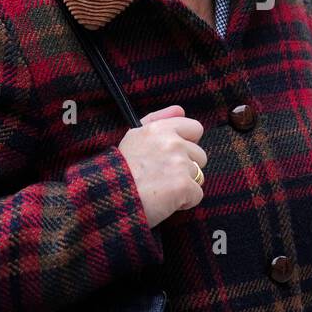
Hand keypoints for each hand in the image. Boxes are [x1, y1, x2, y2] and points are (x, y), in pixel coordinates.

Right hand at [118, 105, 206, 227]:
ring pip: (198, 176)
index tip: (176, 154)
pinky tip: (166, 201)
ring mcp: (180, 164)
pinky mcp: (184, 185)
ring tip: (162, 189)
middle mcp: (172, 142)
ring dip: (185, 184)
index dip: (188, 143)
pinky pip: (196, 195)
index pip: (195, 128)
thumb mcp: (134, 136)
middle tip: (164, 176)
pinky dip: (185, 201)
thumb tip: (180, 110)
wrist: (112, 197)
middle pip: (199, 155)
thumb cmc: (121, 170)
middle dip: (187, 167)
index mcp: (160, 129)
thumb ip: (157, 119)